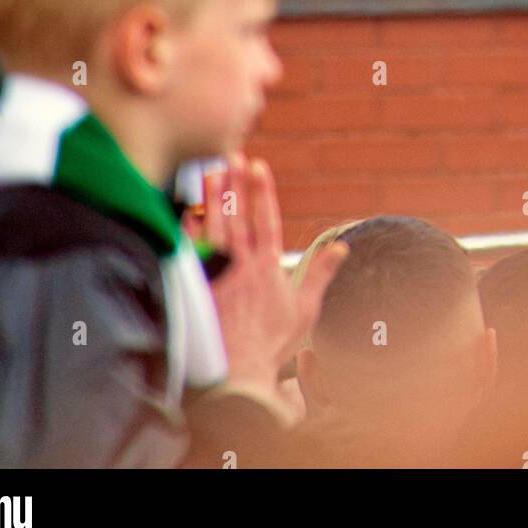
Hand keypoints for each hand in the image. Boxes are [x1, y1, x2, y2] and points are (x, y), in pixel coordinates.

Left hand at [203, 155, 347, 400]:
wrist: (238, 371)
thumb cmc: (273, 343)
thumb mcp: (306, 308)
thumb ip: (321, 272)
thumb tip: (341, 247)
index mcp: (269, 267)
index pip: (266, 219)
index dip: (262, 190)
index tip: (258, 166)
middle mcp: (243, 265)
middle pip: (238, 216)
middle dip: (235, 184)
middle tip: (231, 157)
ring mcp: (218, 274)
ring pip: (214, 228)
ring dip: (213, 199)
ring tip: (211, 173)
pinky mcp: (199, 287)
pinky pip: (192, 252)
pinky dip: (189, 230)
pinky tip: (186, 211)